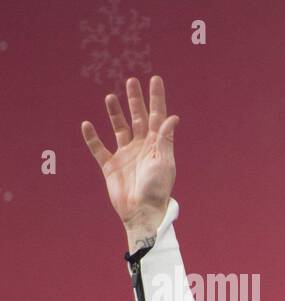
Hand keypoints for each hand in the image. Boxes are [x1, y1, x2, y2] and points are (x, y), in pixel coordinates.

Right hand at [82, 75, 178, 247]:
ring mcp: (125, 155)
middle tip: (131, 81)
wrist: (142, 211)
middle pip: (138, 118)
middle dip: (135, 100)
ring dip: (115, 113)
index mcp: (157, 145)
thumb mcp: (163, 162)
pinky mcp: (110, 165)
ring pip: (119, 128)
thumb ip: (165, 139)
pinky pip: (98, 148)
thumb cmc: (157, 188)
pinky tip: (87, 125)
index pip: (157, 116)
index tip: (155, 79)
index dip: (156, 98)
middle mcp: (141, 147)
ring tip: (110, 97)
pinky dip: (92, 137)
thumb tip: (172, 117)